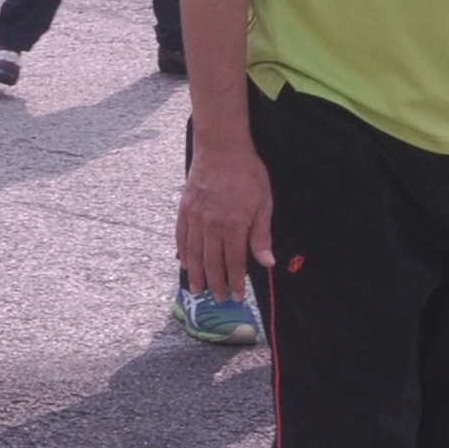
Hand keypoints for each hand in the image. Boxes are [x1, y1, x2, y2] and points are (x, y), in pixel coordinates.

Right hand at [176, 138, 273, 300]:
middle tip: (217, 300)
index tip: (236, 296)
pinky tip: (184, 264)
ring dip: (196, 274)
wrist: (221, 147)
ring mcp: (195, 218)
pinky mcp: (184, 209)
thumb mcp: (263, 203)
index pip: (234, 262)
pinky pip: (181, 237)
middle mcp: (211, 226)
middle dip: (215, 284)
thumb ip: (261, 235)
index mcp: (233, 225)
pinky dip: (182, 253)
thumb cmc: (247, 173)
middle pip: (211, 263)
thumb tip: (267, 262)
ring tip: (197, 290)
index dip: (235, 282)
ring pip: (193, 254)